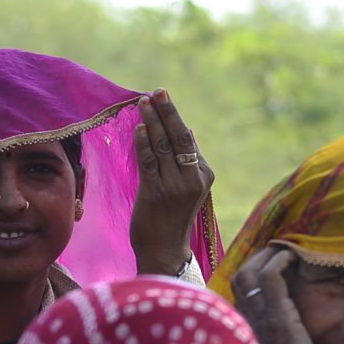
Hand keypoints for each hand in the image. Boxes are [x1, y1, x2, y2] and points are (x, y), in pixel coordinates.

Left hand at [130, 90, 213, 275]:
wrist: (164, 251)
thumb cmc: (172, 218)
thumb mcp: (187, 188)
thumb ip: (187, 162)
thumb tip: (187, 130)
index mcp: (204, 176)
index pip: (188, 140)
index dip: (174, 117)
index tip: (163, 98)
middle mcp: (193, 179)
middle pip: (179, 138)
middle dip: (167, 112)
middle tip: (157, 91)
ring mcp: (175, 187)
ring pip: (163, 146)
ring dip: (152, 122)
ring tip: (143, 103)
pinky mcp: (156, 193)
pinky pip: (149, 161)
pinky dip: (144, 143)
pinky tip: (139, 128)